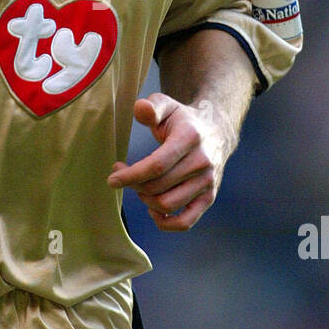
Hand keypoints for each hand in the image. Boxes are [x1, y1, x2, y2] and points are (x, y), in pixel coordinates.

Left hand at [106, 92, 227, 231]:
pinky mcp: (209, 198)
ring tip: (139, 187)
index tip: (112, 178)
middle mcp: (202, 163)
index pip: (157, 165)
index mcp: (190, 138)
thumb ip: (152, 107)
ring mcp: (208, 183)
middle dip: (134, 184)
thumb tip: (140, 109)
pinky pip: (185, 222)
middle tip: (121, 175)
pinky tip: (153, 209)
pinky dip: (165, 222)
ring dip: (145, 200)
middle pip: (158, 186)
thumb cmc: (183, 120)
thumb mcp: (167, 106)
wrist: (216, 132)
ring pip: (168, 204)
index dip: (131, 176)